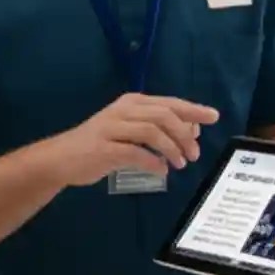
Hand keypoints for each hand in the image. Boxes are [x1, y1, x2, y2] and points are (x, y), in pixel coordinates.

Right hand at [47, 93, 219, 186]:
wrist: (61, 158)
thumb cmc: (99, 144)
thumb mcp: (129, 130)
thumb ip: (156, 129)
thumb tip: (190, 132)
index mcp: (132, 102)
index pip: (169, 103)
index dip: (193, 110)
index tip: (213, 116)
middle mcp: (123, 110)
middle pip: (163, 115)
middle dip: (184, 134)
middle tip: (195, 153)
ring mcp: (112, 128)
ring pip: (151, 131)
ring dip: (171, 148)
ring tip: (180, 164)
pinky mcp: (104, 148)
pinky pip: (135, 152)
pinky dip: (152, 162)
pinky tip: (161, 171)